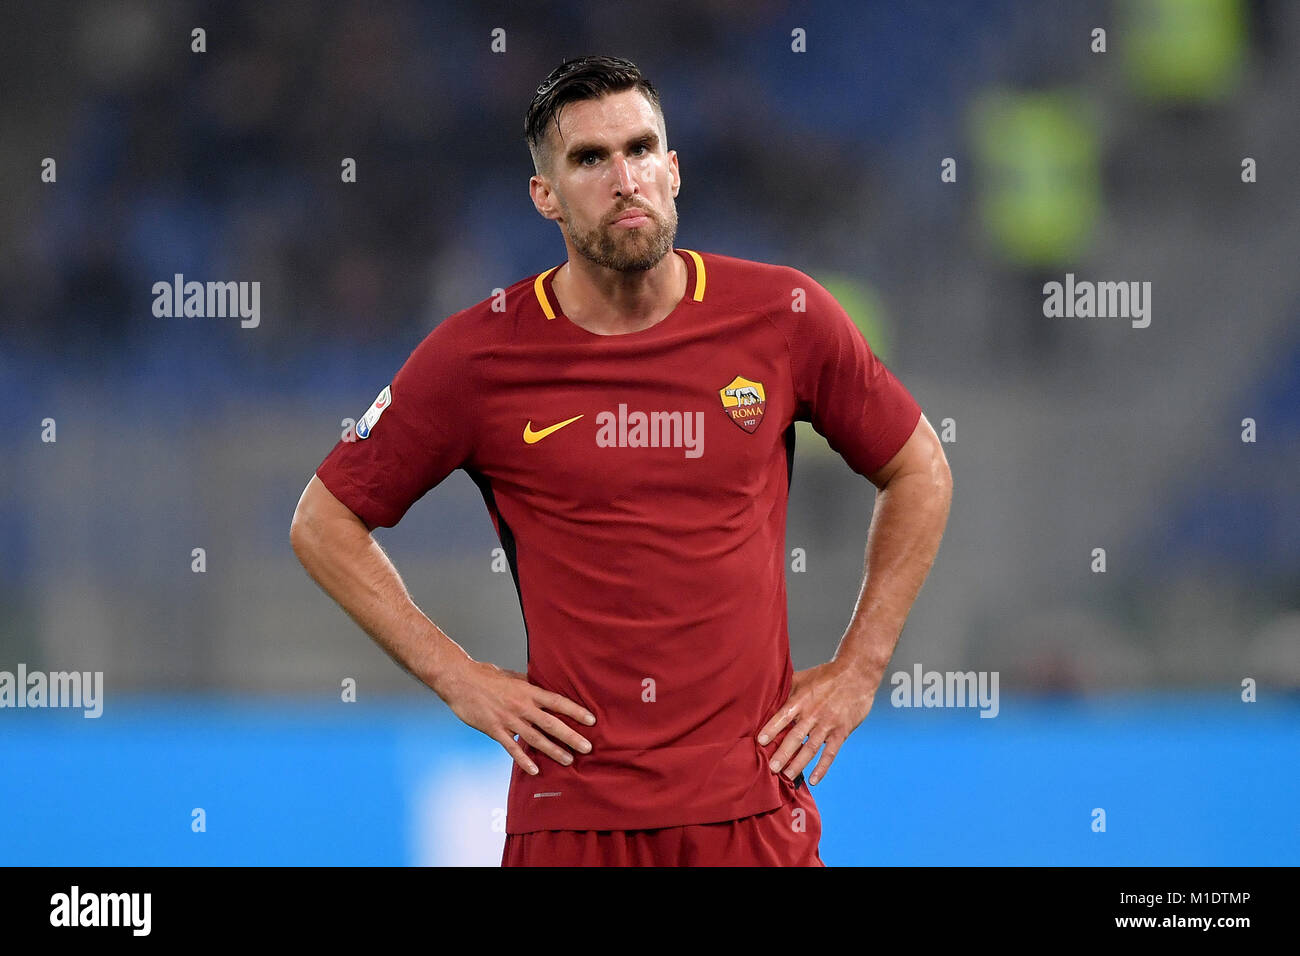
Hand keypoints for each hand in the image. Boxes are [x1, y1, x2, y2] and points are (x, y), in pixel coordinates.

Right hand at [436, 659, 594, 774]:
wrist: (459, 680)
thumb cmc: (484, 676)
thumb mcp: (511, 676)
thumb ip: (527, 685)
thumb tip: (541, 687)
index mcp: (527, 691)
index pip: (557, 702)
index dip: (576, 711)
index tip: (591, 720)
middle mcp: (521, 706)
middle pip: (552, 724)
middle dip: (571, 737)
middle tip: (587, 748)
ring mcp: (508, 720)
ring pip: (535, 739)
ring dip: (553, 751)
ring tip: (568, 760)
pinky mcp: (494, 730)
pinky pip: (512, 748)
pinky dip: (523, 760)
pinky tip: (534, 770)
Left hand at [757, 659, 875, 785]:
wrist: (856, 674)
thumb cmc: (827, 675)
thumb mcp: (803, 677)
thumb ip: (787, 688)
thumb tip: (767, 695)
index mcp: (801, 700)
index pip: (782, 717)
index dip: (771, 729)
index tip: (760, 742)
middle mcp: (813, 714)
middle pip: (795, 737)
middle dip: (782, 753)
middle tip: (771, 768)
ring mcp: (827, 724)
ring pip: (810, 748)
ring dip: (798, 763)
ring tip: (787, 776)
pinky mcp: (841, 732)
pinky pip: (830, 753)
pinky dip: (822, 768)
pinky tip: (813, 779)